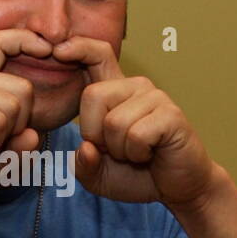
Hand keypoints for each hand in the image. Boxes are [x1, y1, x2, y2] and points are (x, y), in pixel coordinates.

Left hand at [60, 36, 215, 209]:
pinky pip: (136, 135)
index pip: (97, 56)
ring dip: (120, 150)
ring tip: (137, 152)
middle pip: (93, 95)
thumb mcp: (97, 175)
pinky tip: (150, 154)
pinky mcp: (170, 114)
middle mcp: (135, 87)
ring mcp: (154, 98)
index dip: (79, 48)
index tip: (60, 50)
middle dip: (96, 134)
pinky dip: (137, 153)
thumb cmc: (138, 175)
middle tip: (117, 149)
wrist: (176, 189)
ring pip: (114, 122)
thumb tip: (87, 147)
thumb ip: (82, 165)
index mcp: (115, 92)